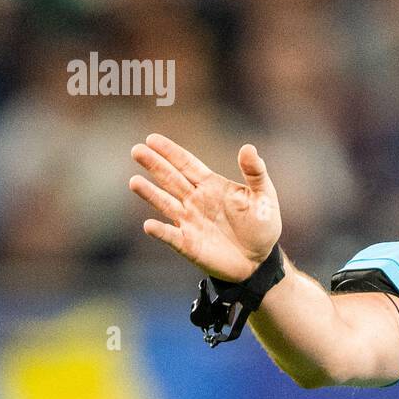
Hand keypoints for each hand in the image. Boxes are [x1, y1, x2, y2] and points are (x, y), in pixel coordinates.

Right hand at [130, 133, 282, 281]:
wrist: (259, 260)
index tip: (152, 139)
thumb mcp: (264, 196)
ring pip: (165, 204)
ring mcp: (189, 222)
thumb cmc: (261, 225)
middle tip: (136, 150)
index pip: (186, 164)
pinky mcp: (188, 244)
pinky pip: (171, 236)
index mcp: (211, 185)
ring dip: (150, 194)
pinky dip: (161, 231)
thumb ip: (255, 172)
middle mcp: (195, 200)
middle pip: (171, 179)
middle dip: (154, 165)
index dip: (170, 152)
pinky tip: (150, 225)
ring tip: (134, 182)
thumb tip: (248, 147)